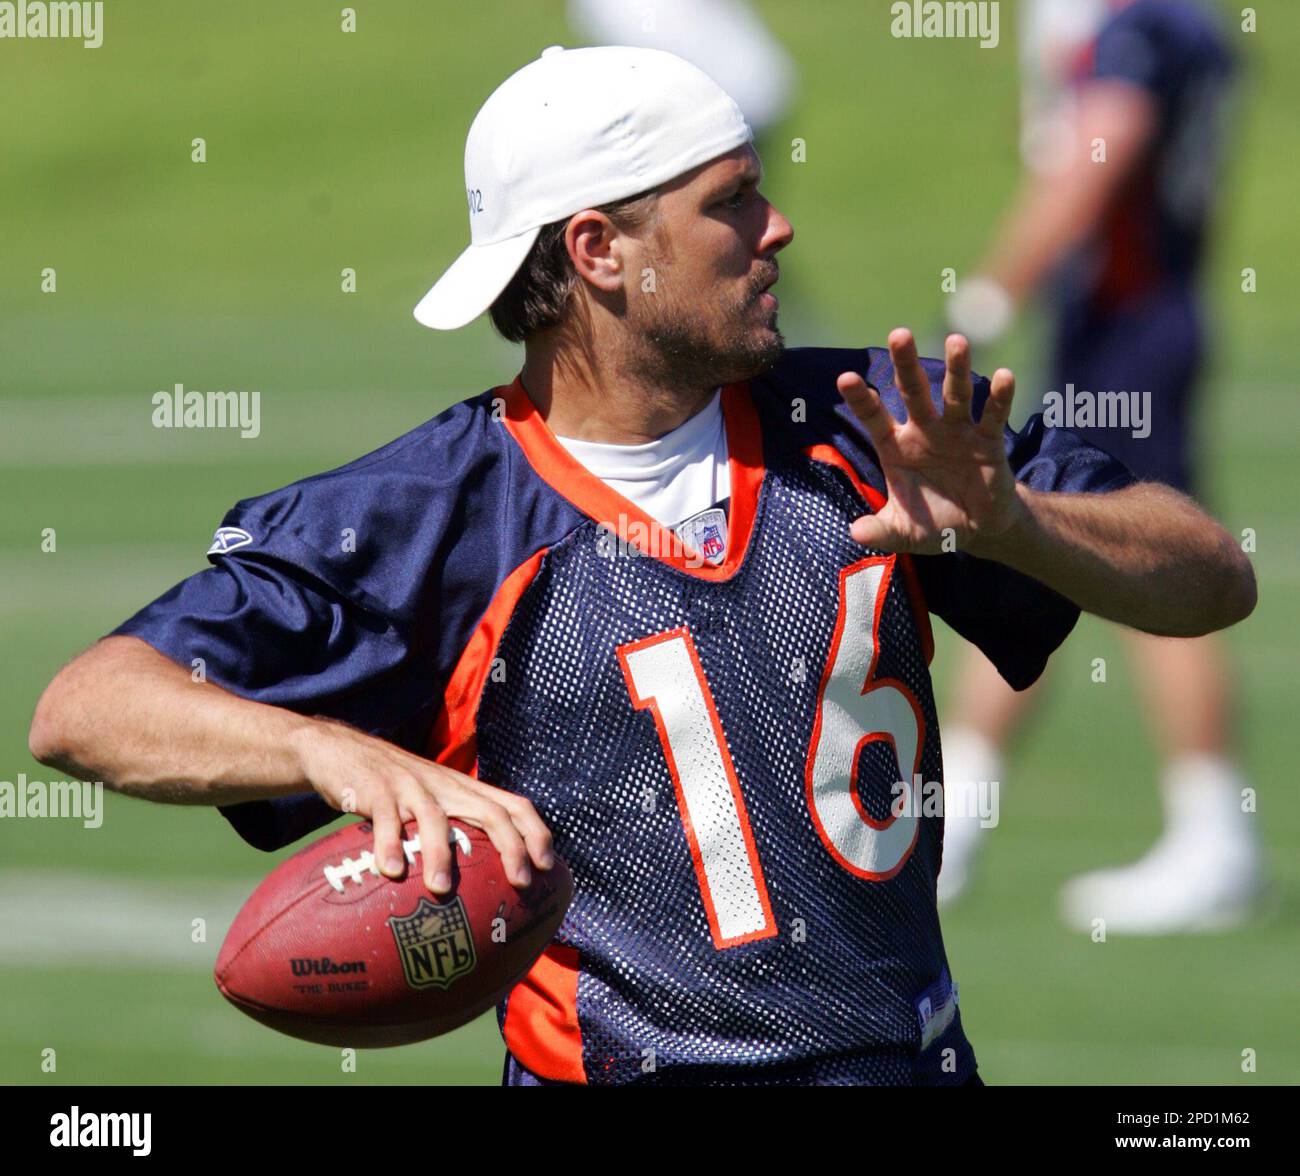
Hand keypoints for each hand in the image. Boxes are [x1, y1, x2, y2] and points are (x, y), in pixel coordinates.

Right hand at [293, 719, 553, 896]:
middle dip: (512, 846)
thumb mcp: (428, 800)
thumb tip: (471, 885)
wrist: (338, 749)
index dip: (536, 833)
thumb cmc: (390, 787)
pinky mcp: (375, 790)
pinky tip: (390, 872)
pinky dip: (389, 844)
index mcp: (462, 789)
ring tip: (442, 890)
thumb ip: (450, 828)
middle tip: (520, 882)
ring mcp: (410, 786)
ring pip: (435, 817)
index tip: (549, 867)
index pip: (513, 804)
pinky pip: (385, 818)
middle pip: (490, 811)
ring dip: (442, 854)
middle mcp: (444, 785)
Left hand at [836, 329, 1026, 556]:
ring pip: (955, 394)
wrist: (979, 528)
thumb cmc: (934, 522)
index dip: (861, 399)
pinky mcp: (989, 440)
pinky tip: (1005, 375)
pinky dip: (1000, 397)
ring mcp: (957, 431)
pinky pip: (993, 415)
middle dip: (905, 364)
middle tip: (898, 334)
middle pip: (913, 391)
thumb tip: (854, 534)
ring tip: (957, 341)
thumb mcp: (904, 532)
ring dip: (957, 368)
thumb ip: (880, 532)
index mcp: (896, 447)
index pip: (874, 417)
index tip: (845, 378)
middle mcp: (924, 430)